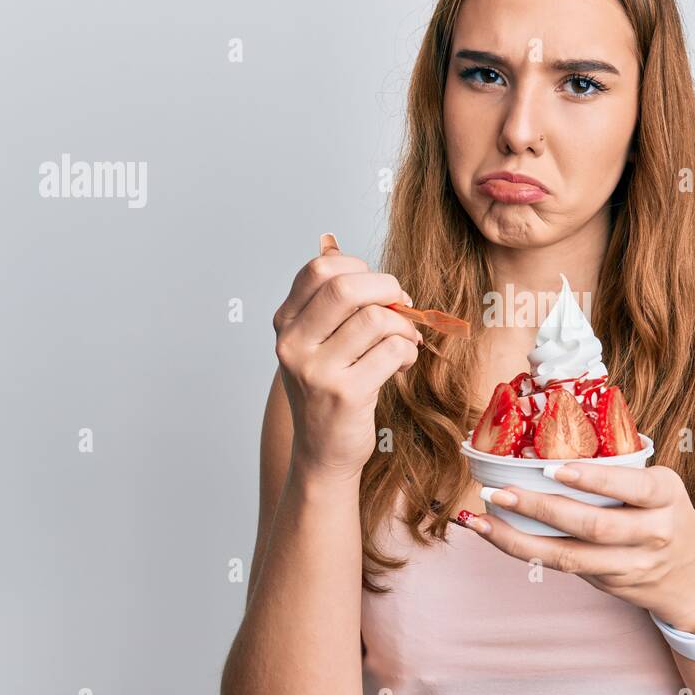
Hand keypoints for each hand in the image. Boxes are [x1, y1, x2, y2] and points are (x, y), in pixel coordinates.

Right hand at [273, 233, 422, 481]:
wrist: (323, 451)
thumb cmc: (329, 389)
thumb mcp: (316, 339)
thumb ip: (325, 298)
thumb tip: (332, 242)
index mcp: (286, 322)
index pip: (321, 268)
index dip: (360, 269)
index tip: (377, 288)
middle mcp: (293, 343)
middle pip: (347, 288)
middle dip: (388, 289)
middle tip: (404, 305)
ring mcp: (316, 370)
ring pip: (377, 320)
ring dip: (404, 328)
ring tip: (404, 343)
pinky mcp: (344, 394)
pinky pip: (393, 352)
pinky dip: (408, 353)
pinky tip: (401, 365)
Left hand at [459, 464, 694, 634]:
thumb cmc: (668, 517)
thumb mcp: (662, 488)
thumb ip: (622, 473)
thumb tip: (555, 439)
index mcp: (666, 496)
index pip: (631, 486)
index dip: (593, 479)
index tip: (553, 469)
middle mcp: (652, 533)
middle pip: (592, 526)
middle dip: (540, 509)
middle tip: (498, 490)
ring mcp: (631, 565)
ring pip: (570, 557)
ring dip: (519, 539)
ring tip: (483, 520)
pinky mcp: (611, 585)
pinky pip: (565, 568)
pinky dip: (527, 552)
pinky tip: (499, 536)